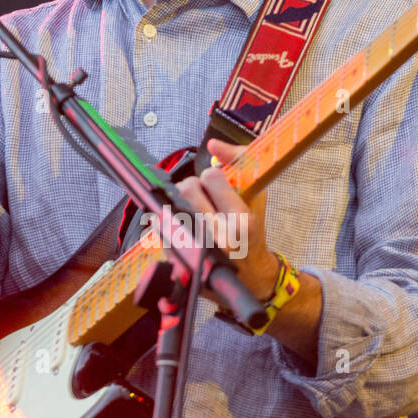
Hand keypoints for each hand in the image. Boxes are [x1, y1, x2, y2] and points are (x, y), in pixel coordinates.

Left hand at [160, 137, 279, 304]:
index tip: (219, 188)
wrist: (248, 274)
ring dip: (181, 204)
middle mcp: (218, 238)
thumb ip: (239, 163)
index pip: (211, 177)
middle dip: (195, 189)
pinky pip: (162, 225)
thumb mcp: (256, 196)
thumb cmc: (252, 232)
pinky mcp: (179, 259)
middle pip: (187, 188)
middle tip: (204, 199)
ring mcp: (197, 251)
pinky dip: (171, 221)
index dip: (214, 179)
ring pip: (171, 205)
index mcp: (240, 221)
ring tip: (196, 214)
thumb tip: (213, 144)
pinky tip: (185, 227)